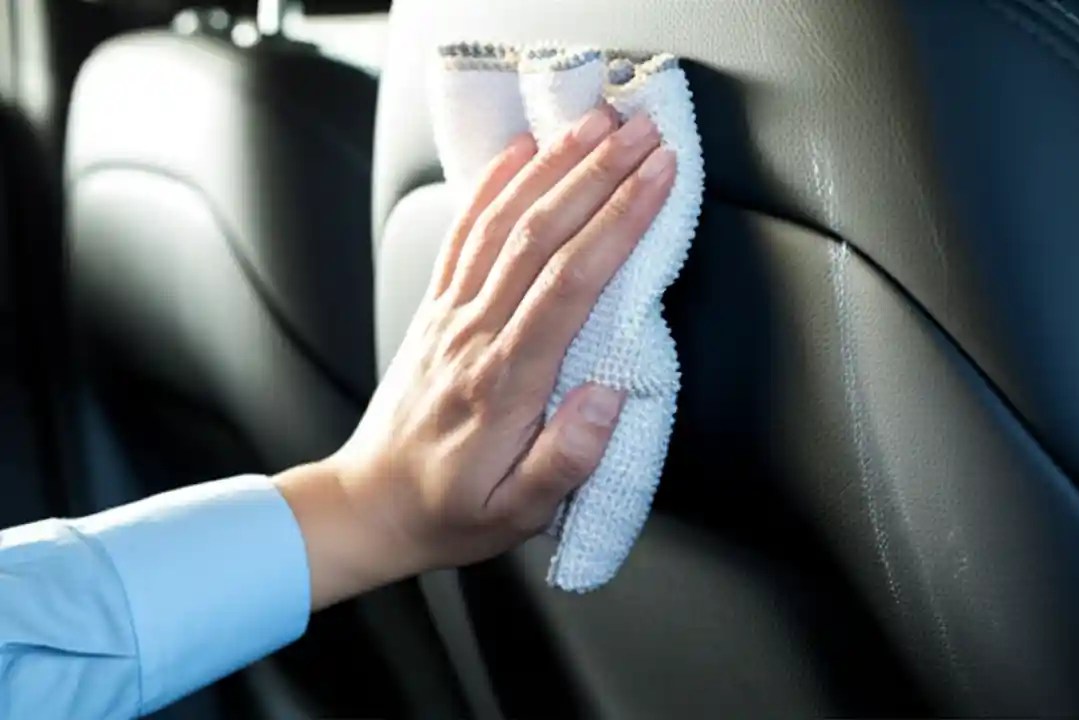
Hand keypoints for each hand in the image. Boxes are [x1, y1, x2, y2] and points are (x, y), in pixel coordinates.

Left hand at [275, 109, 675, 609]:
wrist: (372, 504)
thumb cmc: (452, 511)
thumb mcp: (517, 515)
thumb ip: (566, 459)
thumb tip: (610, 393)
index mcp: (505, 382)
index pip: (570, 283)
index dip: (619, 222)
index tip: (659, 178)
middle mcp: (475, 334)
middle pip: (542, 236)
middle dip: (600, 175)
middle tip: (647, 133)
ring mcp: (451, 315)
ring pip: (506, 222)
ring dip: (556, 166)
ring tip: (600, 124)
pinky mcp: (438, 308)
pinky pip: (464, 233)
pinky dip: (495, 184)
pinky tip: (523, 150)